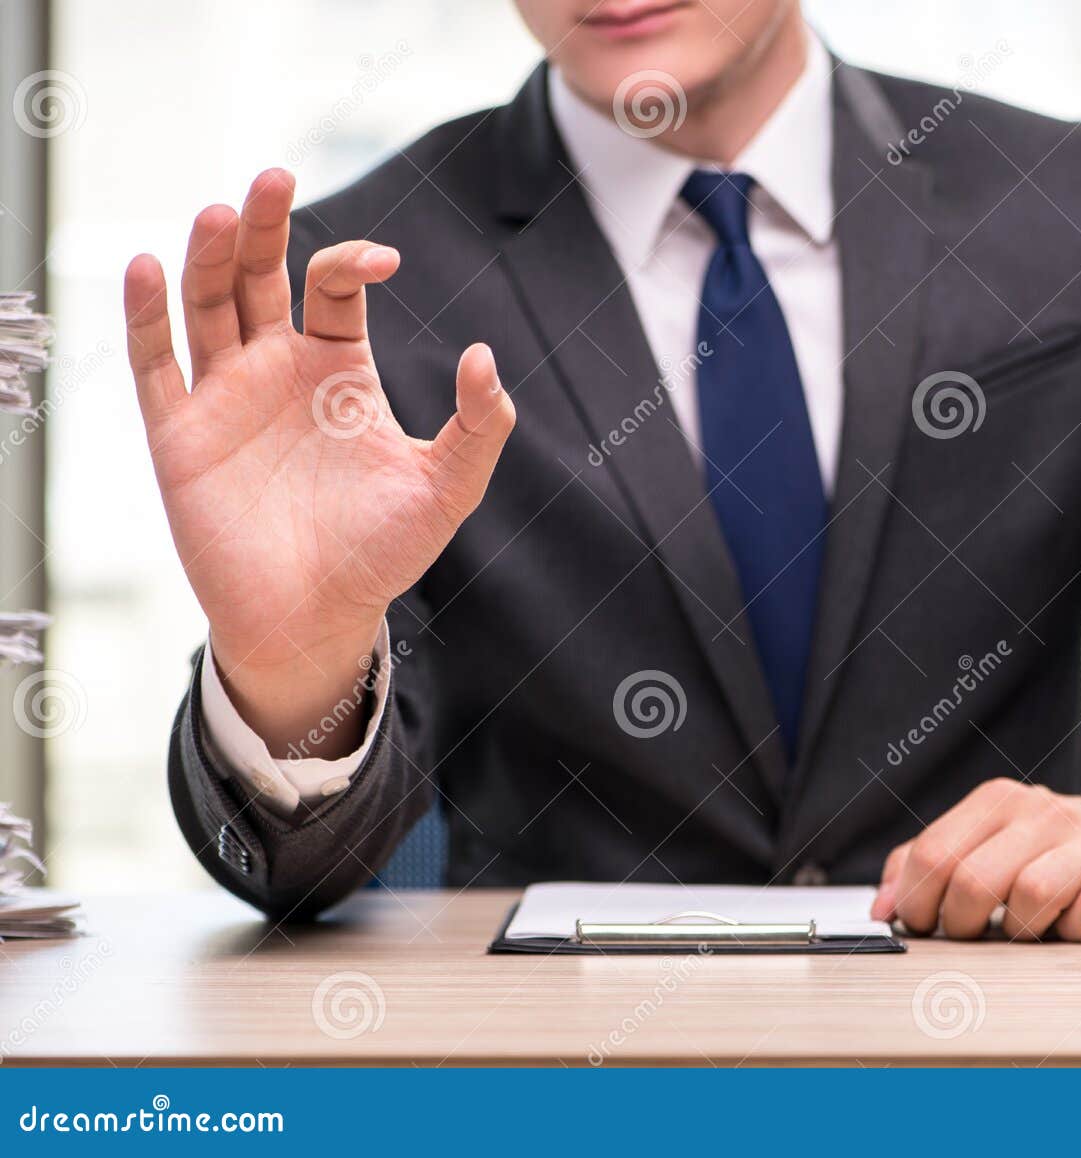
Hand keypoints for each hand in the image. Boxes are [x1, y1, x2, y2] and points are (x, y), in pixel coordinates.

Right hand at [123, 169, 515, 752]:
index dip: (351, 262)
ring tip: (218, 212)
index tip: (383, 262)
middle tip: (272, 177)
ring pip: (206, 305)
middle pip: (258, 274)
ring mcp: (225, 396)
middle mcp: (277, 369)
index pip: (333, 287)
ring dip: (207, 256)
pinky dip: (147, 315)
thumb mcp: (447, 488)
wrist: (317, 620)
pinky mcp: (181, 434)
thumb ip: (479, 426)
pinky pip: (155, 364)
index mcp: (338, 369)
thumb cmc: (381, 554)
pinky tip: (150, 267)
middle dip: (262, 226)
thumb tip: (484, 356)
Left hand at [870, 779, 1080, 939]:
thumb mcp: (991, 837)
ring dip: (1016, 930)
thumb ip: (928, 863)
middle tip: (968, 935)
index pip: (936, 852)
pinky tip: (1066, 928)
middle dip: (960, 922)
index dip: (917, 901)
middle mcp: (1045, 814)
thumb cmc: (1057, 847)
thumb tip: (884, 906)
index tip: (919, 925)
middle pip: (976, 879)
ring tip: (1020, 931)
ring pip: (1031, 895)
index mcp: (1001, 801)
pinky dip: (1068, 934)